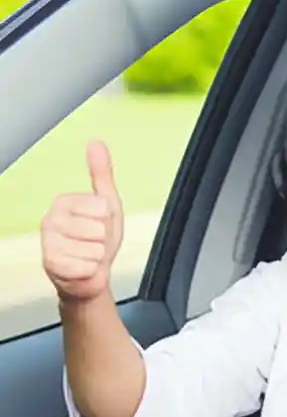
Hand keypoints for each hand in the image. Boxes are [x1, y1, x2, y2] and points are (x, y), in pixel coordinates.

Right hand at [41, 140, 123, 302]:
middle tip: (94, 242)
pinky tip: (82, 267)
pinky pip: (87, 265)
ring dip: (97, 256)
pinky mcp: (51, 264)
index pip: (102, 207)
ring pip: (94, 247)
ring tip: (88, 254)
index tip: (99, 223)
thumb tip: (96, 142)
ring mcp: (48, 242)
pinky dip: (91, 270)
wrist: (90, 274)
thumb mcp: (107, 203)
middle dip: (104, 239)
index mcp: (64, 202)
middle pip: (99, 228)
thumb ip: (101, 173)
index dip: (108, 219)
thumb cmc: (98, 238)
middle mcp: (50, 219)